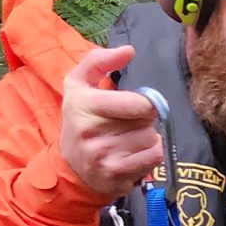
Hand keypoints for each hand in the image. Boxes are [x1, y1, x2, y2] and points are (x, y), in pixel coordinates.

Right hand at [58, 43, 164, 198]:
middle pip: (147, 120)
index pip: (137, 103)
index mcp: (83, 103)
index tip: (136, 106)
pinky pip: (154, 157)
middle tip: (127, 124)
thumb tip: (129, 50)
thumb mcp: (78, 84)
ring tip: (128, 140)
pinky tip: (135, 154)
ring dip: (147, 138)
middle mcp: (90, 130)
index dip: (145, 103)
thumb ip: (99, 60)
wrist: (71, 167)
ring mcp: (102, 155)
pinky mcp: (115, 175)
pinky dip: (152, 154)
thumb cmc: (81, 120)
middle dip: (143, 120)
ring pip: (152, 138)